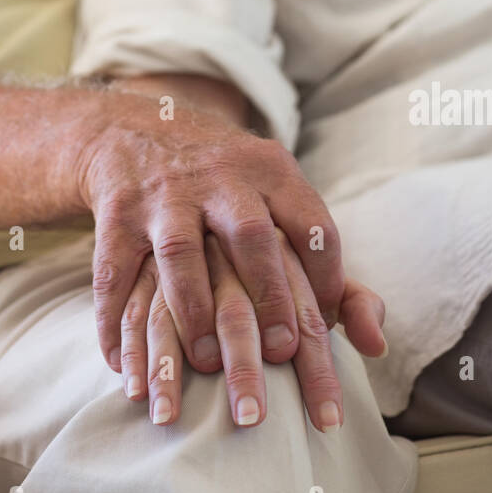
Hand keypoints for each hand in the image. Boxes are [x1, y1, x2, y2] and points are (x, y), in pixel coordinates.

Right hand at [77, 93, 347, 380]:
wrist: (136, 128)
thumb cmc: (227, 186)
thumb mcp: (276, 198)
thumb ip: (328, 270)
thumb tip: (377, 345)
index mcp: (270, 170)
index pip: (312, 224)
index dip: (326, 280)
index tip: (323, 328)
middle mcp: (219, 176)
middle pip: (251, 234)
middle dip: (269, 297)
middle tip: (282, 354)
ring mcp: (164, 193)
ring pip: (180, 250)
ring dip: (194, 310)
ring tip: (208, 362)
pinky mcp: (116, 211)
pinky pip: (113, 269)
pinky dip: (115, 320)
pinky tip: (123, 363)